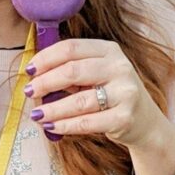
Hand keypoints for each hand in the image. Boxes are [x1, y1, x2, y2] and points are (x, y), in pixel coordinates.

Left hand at [24, 37, 172, 153]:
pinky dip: (65, 125)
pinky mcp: (125, 118)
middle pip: (73, 71)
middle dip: (45, 82)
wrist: (146, 122)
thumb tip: (33, 74)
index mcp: (109, 50)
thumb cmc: (111, 93)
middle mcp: (120, 67)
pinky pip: (87, 122)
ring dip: (52, 109)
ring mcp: (125, 93)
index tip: (29, 69)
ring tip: (36, 114)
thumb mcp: (96, 74)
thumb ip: (71, 69)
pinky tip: (51, 126)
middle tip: (29, 91)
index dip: (45, 58)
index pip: (71, 48)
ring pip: (79, 101)